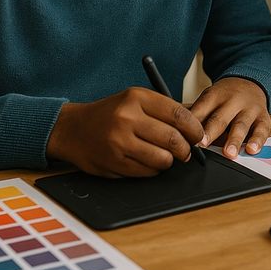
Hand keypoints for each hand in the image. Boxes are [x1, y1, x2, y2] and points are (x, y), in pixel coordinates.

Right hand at [46, 88, 204, 177]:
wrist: (72, 129)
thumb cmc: (111, 114)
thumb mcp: (134, 100)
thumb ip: (163, 110)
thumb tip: (196, 128)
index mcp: (136, 97)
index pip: (178, 114)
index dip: (194, 128)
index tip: (198, 135)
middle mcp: (127, 118)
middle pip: (172, 139)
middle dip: (185, 149)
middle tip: (186, 151)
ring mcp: (119, 141)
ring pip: (162, 159)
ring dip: (169, 161)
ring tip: (165, 156)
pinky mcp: (114, 162)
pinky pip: (146, 172)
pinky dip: (153, 170)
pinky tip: (147, 161)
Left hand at [190, 77, 270, 158]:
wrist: (251, 82)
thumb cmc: (225, 97)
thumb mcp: (209, 98)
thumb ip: (198, 115)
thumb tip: (180, 135)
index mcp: (215, 95)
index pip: (202, 109)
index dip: (193, 124)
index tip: (186, 137)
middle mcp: (233, 101)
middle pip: (220, 118)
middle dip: (211, 132)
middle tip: (203, 145)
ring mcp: (249, 109)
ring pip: (241, 125)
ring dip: (234, 140)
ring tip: (229, 153)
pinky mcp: (263, 117)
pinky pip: (262, 130)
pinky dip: (257, 141)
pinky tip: (252, 150)